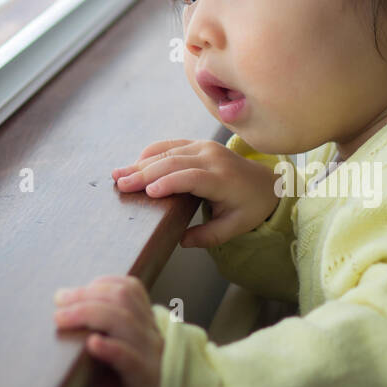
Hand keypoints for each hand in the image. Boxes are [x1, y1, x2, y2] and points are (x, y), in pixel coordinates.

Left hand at [52, 275, 162, 386]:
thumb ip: (105, 335)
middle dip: (86, 295)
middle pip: (122, 299)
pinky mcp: (144, 378)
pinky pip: (128, 358)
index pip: (129, 289)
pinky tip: (92, 344)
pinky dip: (109, 347)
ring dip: (88, 313)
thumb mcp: (124, 352)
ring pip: (124, 321)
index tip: (70, 293)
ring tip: (61, 318)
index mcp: (146, 323)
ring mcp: (149, 354)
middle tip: (58, 302)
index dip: (100, 284)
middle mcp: (150, 333)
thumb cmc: (137, 382)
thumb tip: (63, 318)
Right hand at [112, 138, 279, 247]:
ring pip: (168, 152)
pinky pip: (172, 145)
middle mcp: (213, 158)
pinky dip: (152, 153)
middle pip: (173, 162)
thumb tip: (181, 241)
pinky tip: (135, 163)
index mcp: (222, 179)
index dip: (168, 183)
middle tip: (120, 184)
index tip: (148, 192)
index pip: (191, 177)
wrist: (267, 183)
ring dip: (141, 163)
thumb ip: (208, 236)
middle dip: (144, 173)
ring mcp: (205, 147)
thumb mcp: (234, 227)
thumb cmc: (249, 207)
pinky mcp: (199, 144)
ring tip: (119, 174)